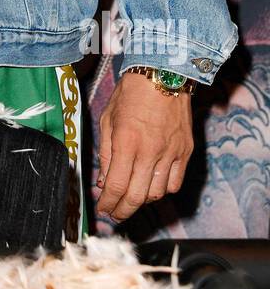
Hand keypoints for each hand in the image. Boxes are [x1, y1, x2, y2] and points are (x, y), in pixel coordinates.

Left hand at [96, 71, 193, 220]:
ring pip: (157, 193)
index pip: (116, 186)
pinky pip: (175, 183)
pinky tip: (151, 187)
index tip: (102, 209)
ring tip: (131, 199)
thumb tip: (104, 182)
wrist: (163, 74)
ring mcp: (171, 153)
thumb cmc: (131, 94)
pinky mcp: (185, 152)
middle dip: (123, 211)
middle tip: (115, 214)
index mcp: (127, 142)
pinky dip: (162, 190)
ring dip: (141, 201)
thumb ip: (107, 153)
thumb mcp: (108, 120)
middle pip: (137, 197)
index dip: (108, 203)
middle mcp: (150, 151)